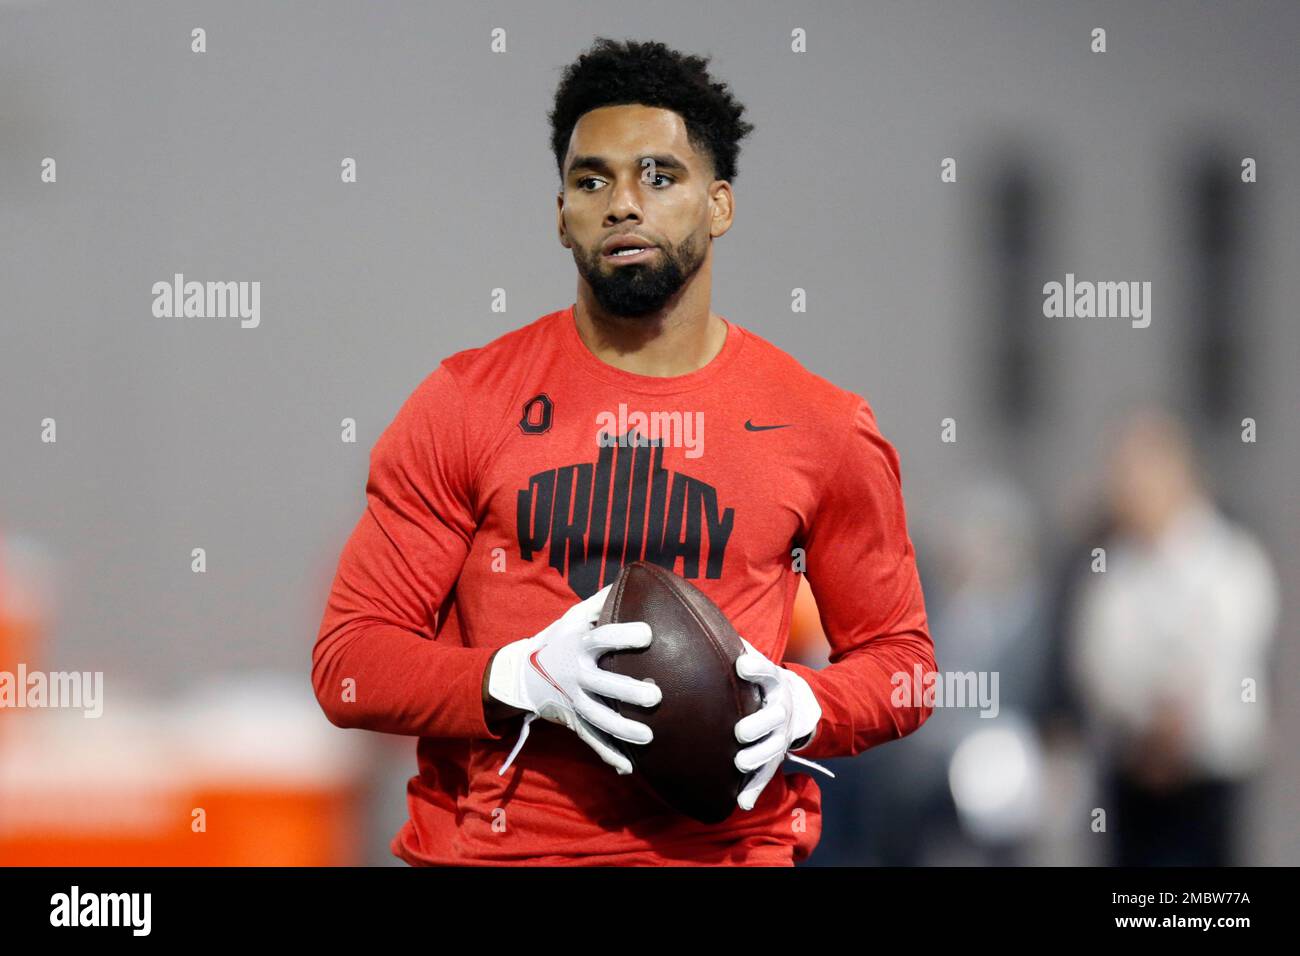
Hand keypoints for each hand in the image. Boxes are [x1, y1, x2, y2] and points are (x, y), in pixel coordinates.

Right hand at [488, 584, 661, 775]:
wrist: (521, 675)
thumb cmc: (557, 640)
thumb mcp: (572, 618)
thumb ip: (600, 602)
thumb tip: (631, 578)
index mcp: (579, 646)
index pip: (602, 638)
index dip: (623, 635)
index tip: (648, 633)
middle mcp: (576, 675)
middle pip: (603, 684)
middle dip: (628, 691)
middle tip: (656, 696)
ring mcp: (574, 701)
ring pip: (599, 718)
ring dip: (623, 730)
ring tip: (649, 737)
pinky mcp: (574, 721)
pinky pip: (591, 740)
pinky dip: (608, 754)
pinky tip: (628, 767)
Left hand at [733, 636, 833, 810]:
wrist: (795, 705)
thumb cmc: (760, 683)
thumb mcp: (754, 662)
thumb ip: (736, 647)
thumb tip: (702, 618)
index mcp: (774, 684)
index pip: (768, 674)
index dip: (756, 669)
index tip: (740, 664)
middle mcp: (780, 711)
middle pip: (773, 719)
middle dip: (758, 726)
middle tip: (739, 732)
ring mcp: (779, 737)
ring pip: (771, 750)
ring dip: (756, 758)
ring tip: (739, 762)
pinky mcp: (774, 758)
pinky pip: (765, 777)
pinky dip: (754, 790)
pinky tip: (742, 803)